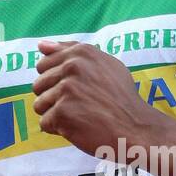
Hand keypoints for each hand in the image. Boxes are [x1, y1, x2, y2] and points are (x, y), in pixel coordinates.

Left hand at [31, 39, 158, 155]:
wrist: (136, 128)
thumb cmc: (122, 99)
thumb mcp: (104, 65)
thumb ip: (70, 51)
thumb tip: (40, 45)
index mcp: (81, 52)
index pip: (44, 64)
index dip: (55, 81)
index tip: (74, 91)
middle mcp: (72, 67)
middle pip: (39, 85)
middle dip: (53, 99)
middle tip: (79, 106)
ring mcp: (66, 90)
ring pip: (39, 105)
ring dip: (55, 115)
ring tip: (79, 117)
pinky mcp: (62, 112)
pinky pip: (45, 123)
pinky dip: (59, 130)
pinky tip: (79, 128)